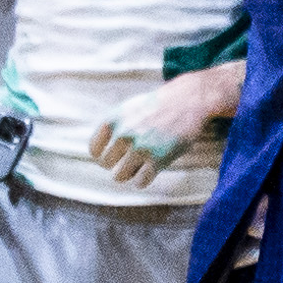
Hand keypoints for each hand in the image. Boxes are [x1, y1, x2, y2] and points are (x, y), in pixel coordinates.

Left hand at [89, 62, 243, 187]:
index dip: (102, 155)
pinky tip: (149, 173)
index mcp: (113, 119)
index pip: (95, 149)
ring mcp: (140, 147)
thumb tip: (100, 152)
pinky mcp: (158, 159)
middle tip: (129, 161)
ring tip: (137, 169)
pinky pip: (141, 181)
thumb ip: (113, 127)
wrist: (187, 100)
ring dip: (128, 175)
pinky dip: (143, 181)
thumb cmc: (158, 105)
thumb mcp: (128, 108)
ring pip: (120, 176)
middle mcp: (123, 133)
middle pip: (106, 163)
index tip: (113, 156)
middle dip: (116, 164)